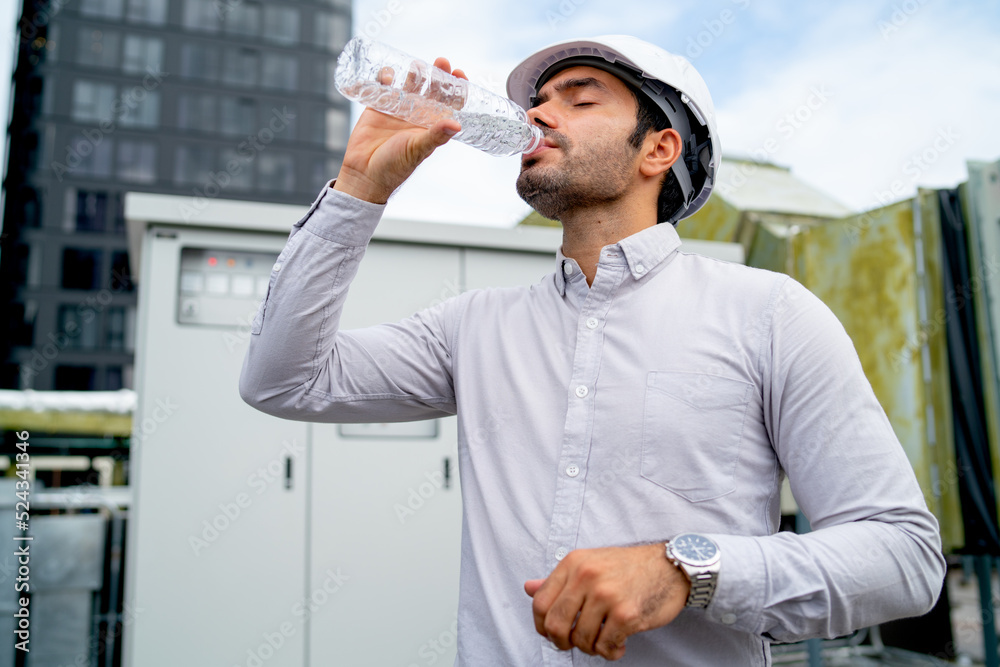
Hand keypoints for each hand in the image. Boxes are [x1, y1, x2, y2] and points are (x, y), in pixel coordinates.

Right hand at [334, 57, 465, 203]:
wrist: (365, 174)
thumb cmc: (395, 167)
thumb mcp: (418, 149)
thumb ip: (436, 136)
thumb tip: (457, 124)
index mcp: (430, 126)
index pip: (449, 104)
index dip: (457, 89)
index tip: (459, 74)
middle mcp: (416, 116)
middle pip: (431, 90)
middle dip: (438, 75)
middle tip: (442, 62)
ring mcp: (397, 111)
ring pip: (409, 86)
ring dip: (415, 74)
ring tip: (417, 64)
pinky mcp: (377, 108)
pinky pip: (382, 87)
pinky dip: (385, 77)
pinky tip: (388, 72)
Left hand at [524, 544, 689, 660]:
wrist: (670, 567)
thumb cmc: (628, 567)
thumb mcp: (588, 563)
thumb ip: (558, 580)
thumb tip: (528, 588)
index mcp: (573, 563)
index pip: (539, 603)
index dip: (542, 626)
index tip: (553, 633)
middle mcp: (586, 576)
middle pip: (555, 625)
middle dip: (562, 642)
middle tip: (574, 643)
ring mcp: (606, 595)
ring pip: (580, 640)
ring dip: (590, 648)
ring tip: (602, 640)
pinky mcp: (626, 613)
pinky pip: (605, 646)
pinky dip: (610, 652)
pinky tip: (618, 644)